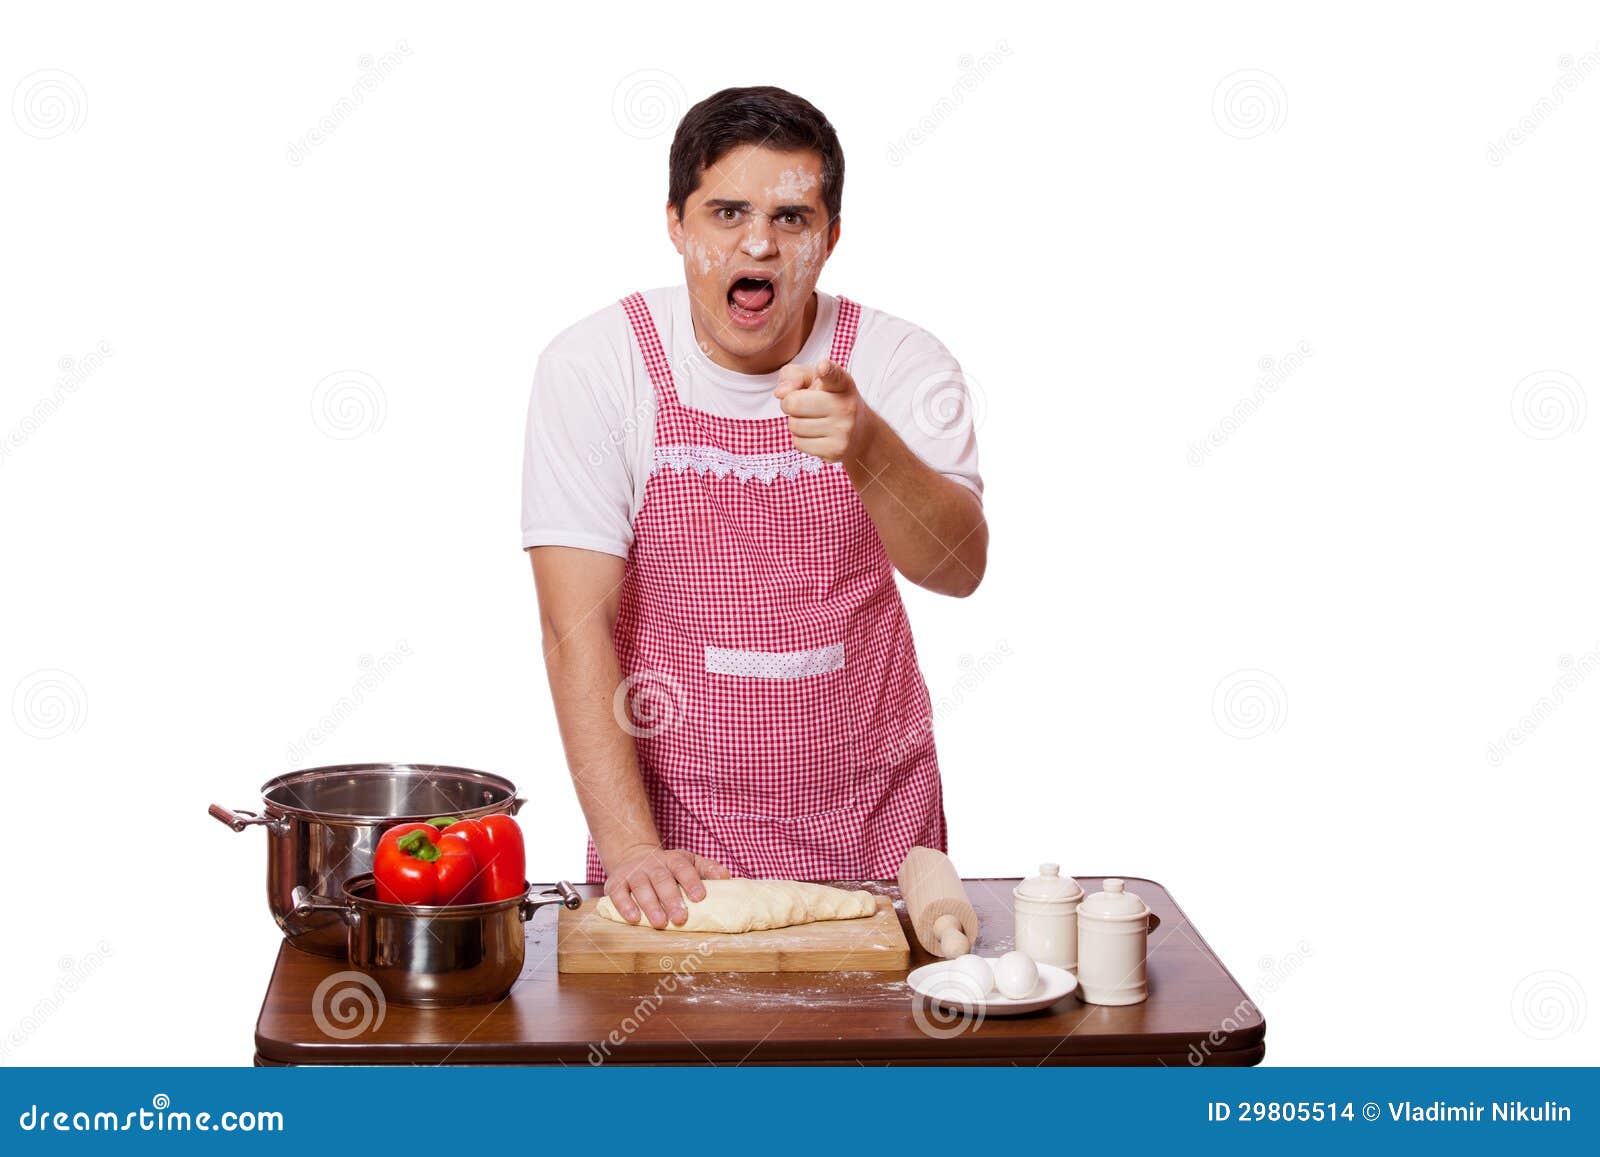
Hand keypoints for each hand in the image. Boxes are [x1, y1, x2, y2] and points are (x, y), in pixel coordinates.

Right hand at [603, 845, 729, 928]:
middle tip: (681, 918)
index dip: (692, 882)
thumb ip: (708, 869)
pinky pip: (619, 894)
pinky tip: (633, 918)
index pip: (684, 868)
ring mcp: (634, 873)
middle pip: (663, 880)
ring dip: (650, 905)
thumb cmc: (668, 866)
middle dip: (671, 899)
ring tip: (660, 923)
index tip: (700, 897)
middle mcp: (653, 865)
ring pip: (642, 887)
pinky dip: (625, 906)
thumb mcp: (689, 862)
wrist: (633, 855)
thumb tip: (727, 878)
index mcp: (674, 860)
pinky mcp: (616, 883)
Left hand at [775, 358, 876, 463]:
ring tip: (812, 419)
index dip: (826, 370)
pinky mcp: (836, 450)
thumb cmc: (827, 399)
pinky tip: (815, 434)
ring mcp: (843, 430)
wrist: (859, 432)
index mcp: (842, 384)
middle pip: (794, 403)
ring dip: (795, 422)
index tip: (822, 367)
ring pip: (794, 426)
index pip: (834, 375)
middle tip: (801, 405)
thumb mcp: (813, 378)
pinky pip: (798, 443)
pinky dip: (800, 438)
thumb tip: (781, 393)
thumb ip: (793, 375)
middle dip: (789, 403)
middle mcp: (846, 406)